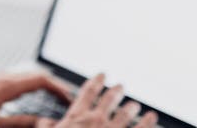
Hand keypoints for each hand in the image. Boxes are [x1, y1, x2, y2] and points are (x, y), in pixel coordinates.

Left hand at [0, 71, 71, 126]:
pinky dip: (29, 85)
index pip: (40, 80)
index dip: (57, 87)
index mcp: (8, 85)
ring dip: (41, 84)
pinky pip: (17, 79)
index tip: (68, 96)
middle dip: (53, 85)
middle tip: (64, 98)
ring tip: (52, 97)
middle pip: (36, 75)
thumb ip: (20, 122)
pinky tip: (29, 96)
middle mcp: (4, 77)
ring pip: (26, 76)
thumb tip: (40, 122)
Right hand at [36, 74, 158, 127]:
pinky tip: (152, 117)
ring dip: (131, 107)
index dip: (96, 81)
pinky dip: (148, 122)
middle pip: (109, 99)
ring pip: (126, 113)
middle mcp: (96, 119)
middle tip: (121, 86)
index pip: (88, 91)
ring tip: (135, 105)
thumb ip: (45, 127)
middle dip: (116, 91)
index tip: (102, 75)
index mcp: (77, 116)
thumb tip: (44, 121)